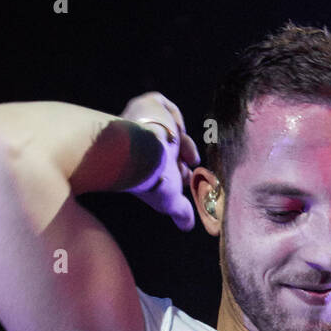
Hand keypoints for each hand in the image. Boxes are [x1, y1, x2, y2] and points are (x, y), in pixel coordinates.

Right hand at [118, 91, 200, 230]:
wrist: (140, 155)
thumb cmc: (151, 180)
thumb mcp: (169, 200)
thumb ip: (180, 212)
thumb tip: (187, 227)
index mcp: (144, 165)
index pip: (164, 166)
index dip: (180, 172)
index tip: (188, 179)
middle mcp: (142, 142)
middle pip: (168, 148)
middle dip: (181, 160)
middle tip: (190, 169)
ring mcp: (142, 121)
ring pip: (168, 128)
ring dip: (182, 143)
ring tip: (188, 156)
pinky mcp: (145, 104)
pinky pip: (162, 104)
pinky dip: (173, 116)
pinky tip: (175, 131)